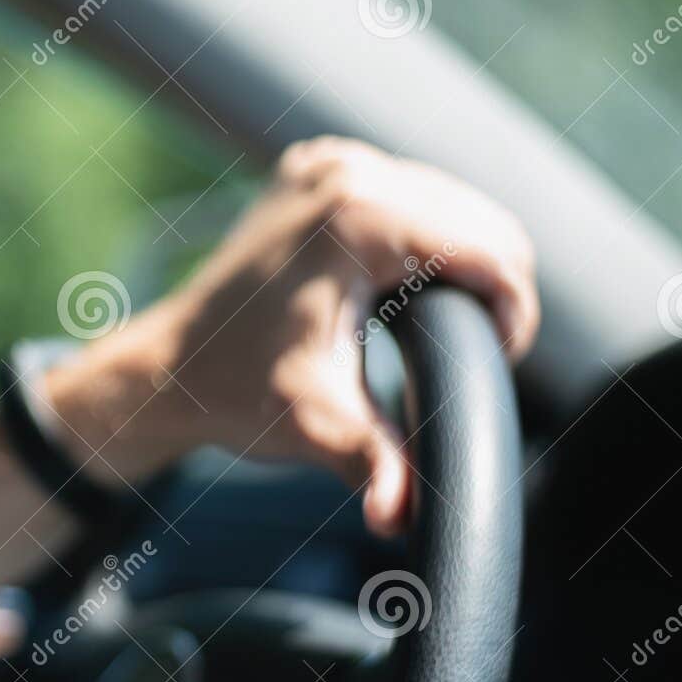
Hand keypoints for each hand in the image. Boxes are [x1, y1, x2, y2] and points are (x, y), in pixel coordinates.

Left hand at [44, 136, 537, 534]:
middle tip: (471, 353)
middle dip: (494, 289)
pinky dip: (424, 238)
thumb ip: (372, 464)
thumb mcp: (315, 425)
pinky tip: (406, 290)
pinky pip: (410, 193)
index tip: (495, 364)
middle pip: (482, 220)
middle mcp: (347, 172)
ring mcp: (328, 163)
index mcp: (359, 216)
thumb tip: (399, 518)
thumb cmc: (237, 391)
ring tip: (446, 328)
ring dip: (466, 263)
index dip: (514, 314)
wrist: (167, 365)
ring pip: (453, 202)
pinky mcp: (318, 169)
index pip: (492, 251)